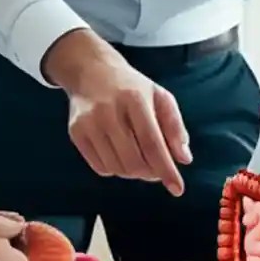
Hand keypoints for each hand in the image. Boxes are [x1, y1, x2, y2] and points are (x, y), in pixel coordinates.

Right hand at [44, 30, 192, 194]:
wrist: (91, 71)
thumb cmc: (132, 87)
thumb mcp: (160, 97)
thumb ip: (175, 127)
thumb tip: (184, 159)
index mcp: (135, 99)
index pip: (152, 143)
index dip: (166, 169)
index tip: (177, 188)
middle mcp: (109, 111)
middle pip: (134, 160)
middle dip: (150, 173)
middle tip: (157, 170)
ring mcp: (89, 122)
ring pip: (117, 168)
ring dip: (133, 172)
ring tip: (139, 158)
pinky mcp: (76, 132)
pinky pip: (100, 168)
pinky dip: (115, 169)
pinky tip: (119, 153)